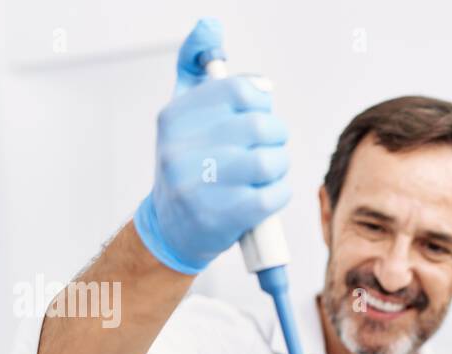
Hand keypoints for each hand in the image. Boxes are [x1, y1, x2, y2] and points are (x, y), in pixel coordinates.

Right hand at [133, 18, 291, 273]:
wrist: (172, 229)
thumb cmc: (189, 164)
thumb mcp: (183, 111)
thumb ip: (196, 66)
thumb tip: (209, 26)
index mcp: (174, 116)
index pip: (239, 90)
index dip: (261, 101)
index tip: (257, 113)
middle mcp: (180, 148)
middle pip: (260, 125)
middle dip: (276, 136)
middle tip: (269, 146)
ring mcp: (199, 185)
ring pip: (270, 160)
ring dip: (279, 166)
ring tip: (268, 172)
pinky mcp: (219, 217)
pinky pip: (273, 195)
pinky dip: (279, 193)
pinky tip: (266, 194)